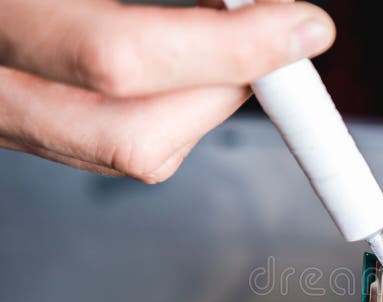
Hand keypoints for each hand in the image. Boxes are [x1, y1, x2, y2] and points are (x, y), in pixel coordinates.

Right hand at [0, 0, 333, 181]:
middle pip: (132, 136)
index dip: (228, 49)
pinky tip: (183, 63)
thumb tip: (256, 1)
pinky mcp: (18, 125)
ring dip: (206, 102)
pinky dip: (171, 111)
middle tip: (275, 35)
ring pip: (128, 154)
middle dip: (227, 87)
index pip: (117, 57)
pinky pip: (109, 146)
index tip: (303, 27)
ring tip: (227, 40)